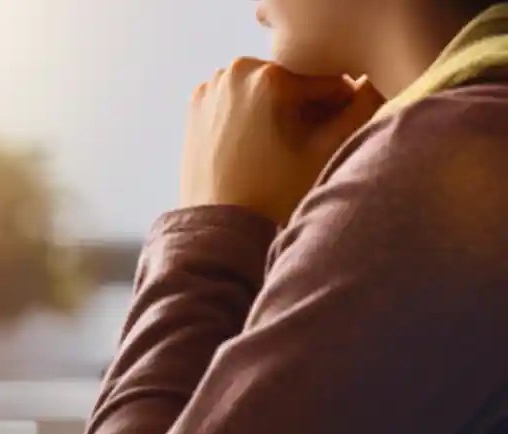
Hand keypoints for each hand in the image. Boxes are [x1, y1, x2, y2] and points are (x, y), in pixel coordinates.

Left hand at [180, 58, 384, 225]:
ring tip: (285, 149)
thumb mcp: (329, 149)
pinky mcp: (195, 107)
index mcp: (268, 74)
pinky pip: (238, 101)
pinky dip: (253, 116)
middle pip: (294, 83)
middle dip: (309, 108)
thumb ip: (363, 107)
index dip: (343, 110)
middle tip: (311, 144)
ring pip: (266, 91)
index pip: (329, 82)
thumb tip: (375, 82)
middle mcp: (234, 72)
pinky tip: (258, 148)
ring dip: (282, 111)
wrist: (220, 226)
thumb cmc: (276, 194)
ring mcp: (210, 87)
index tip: (339, 136)